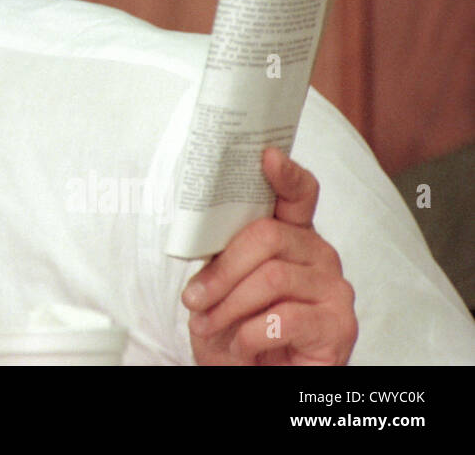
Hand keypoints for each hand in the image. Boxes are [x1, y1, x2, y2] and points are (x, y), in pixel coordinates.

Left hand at [182, 148, 357, 364]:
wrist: (256, 377)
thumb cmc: (240, 326)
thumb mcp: (222, 284)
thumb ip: (222, 252)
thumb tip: (196, 232)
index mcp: (292, 236)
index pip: (298, 193)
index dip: (284, 174)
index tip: (265, 155)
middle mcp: (320, 254)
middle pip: (267, 236)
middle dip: (221, 270)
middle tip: (194, 299)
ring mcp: (335, 289)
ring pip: (271, 278)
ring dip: (228, 306)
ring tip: (209, 326)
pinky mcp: (339, 326)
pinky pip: (284, 319)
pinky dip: (250, 335)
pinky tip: (243, 346)